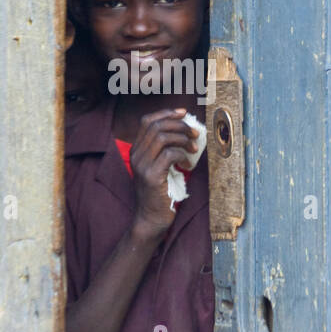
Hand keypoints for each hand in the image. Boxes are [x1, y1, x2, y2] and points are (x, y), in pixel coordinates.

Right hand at [129, 108, 199, 237]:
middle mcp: (136, 155)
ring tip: (193, 148)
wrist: (151, 218)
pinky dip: (182, 155)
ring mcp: (141, 165)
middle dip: (179, 125)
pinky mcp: (151, 176)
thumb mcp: (160, 167)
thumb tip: (187, 132)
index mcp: (136, 150)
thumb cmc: (160, 193)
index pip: (147, 121)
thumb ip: (166, 150)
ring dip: (182, 139)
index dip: (166, 113)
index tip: (183, 113)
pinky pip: (169, 155)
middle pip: (157, 126)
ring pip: (162, 137)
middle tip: (195, 134)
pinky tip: (187, 163)